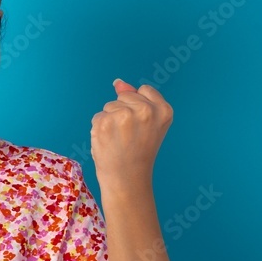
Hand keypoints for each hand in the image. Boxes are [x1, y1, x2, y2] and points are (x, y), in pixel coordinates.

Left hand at [90, 79, 172, 193]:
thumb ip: (136, 99)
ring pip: (109, 106)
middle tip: (129, 136)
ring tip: (119, 140)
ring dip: (110, 120)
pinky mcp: (104, 122)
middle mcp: (145, 111)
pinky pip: (98, 116)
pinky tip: (108, 142)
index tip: (141, 126)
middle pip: (124, 96)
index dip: (138, 107)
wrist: (127, 178)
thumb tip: (118, 82)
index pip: (144, 90)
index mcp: (163, 110)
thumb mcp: (148, 124)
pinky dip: (99, 128)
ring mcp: (124, 116)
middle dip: (123, 112)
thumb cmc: (138, 152)